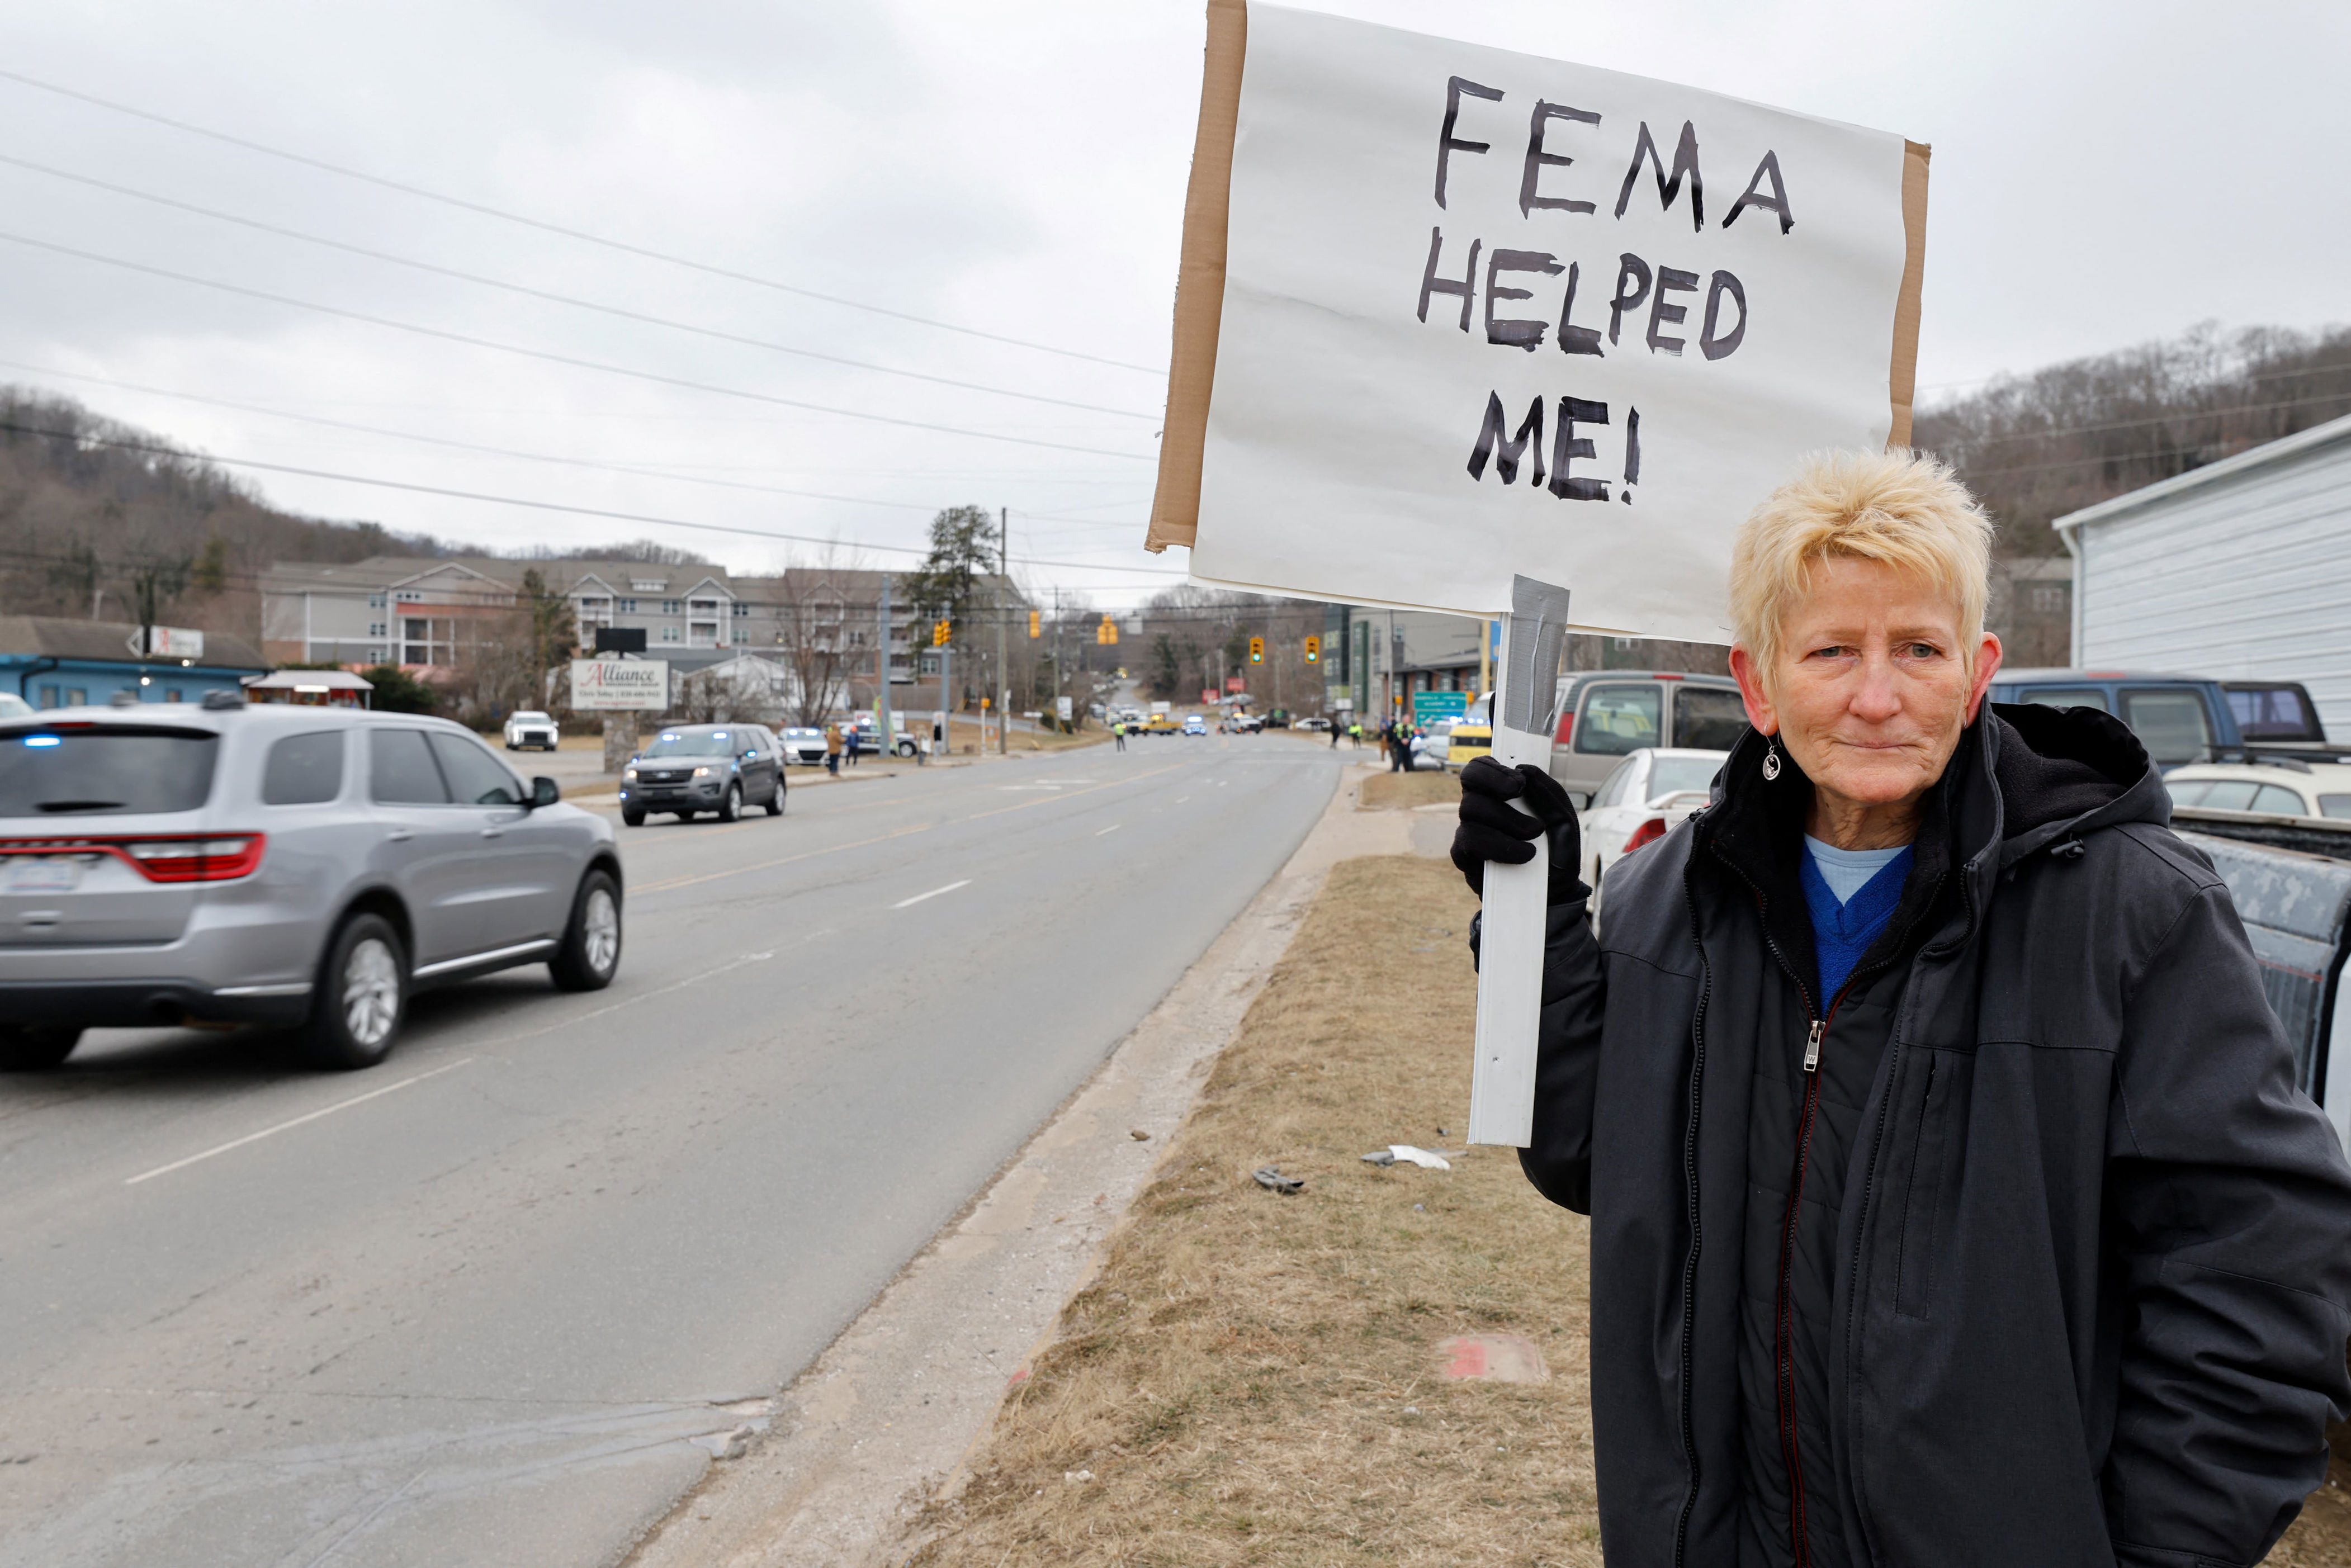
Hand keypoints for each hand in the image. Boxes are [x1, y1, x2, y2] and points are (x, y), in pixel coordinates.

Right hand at [1451, 757, 1581, 901]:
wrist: (1554, 894)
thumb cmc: (1556, 854)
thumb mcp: (1564, 821)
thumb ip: (1549, 794)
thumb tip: (1525, 770)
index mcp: (1500, 796)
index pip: (1479, 768)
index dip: (1492, 767)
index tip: (1518, 781)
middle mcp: (1480, 810)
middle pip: (1469, 782)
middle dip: (1494, 783)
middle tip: (1518, 792)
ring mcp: (1469, 832)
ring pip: (1469, 810)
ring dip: (1506, 819)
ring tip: (1534, 834)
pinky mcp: (1465, 857)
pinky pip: (1470, 842)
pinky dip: (1500, 846)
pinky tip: (1524, 855)